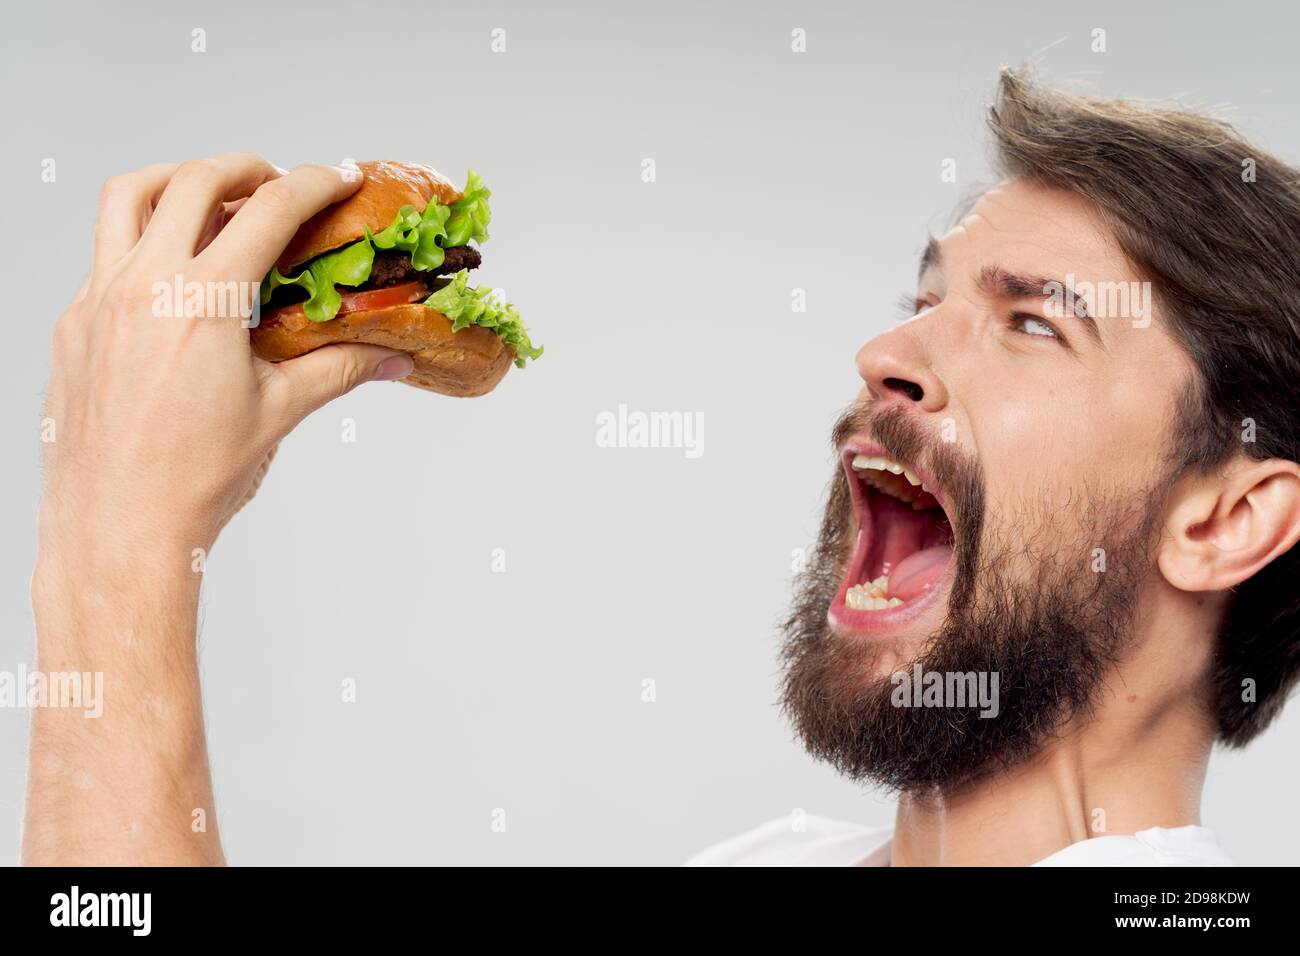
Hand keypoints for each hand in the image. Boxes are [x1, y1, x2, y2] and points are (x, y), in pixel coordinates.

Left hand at [39, 154, 412, 563]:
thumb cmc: (194, 478)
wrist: (117, 526)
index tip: (341, 177)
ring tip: (209, 197)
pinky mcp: (73, 325)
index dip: (315, 184)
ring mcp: (98, 300)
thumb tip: (390, 356)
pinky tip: (172, 276)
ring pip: (128, 198)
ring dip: (175, 180)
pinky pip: (104, 254)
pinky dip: (142, 240)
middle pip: (194, 181)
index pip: (268, 211)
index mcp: (201, 303)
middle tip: (279, 180)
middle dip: (245, 167)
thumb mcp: (278, 413)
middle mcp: (142, 287)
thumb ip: (338, 370)